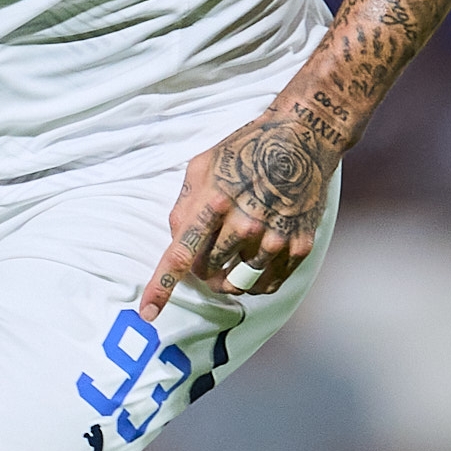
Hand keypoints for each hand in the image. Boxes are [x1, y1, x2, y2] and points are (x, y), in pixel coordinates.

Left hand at [139, 108, 340, 314]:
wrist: (302, 138)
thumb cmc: (246, 150)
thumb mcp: (202, 166)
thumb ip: (184, 207)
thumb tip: (175, 242)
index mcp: (214, 202)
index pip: (181, 254)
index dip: (162, 287)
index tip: (148, 312)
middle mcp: (244, 224)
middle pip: (210, 272)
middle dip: (205, 269)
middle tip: (214, 251)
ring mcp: (274, 237)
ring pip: (240, 282)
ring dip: (233, 276)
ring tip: (239, 251)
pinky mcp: (298, 245)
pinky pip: (269, 284)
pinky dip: (258, 281)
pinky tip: (258, 260)